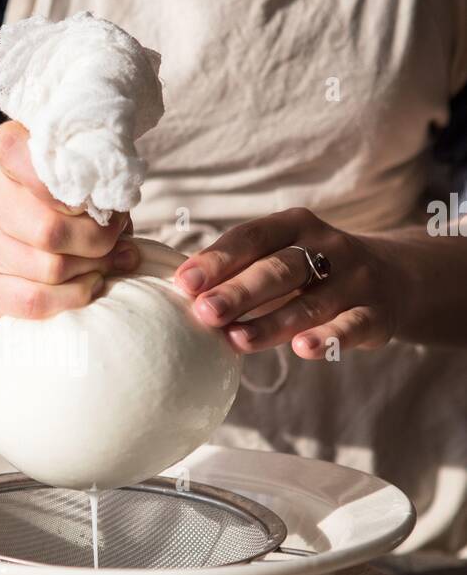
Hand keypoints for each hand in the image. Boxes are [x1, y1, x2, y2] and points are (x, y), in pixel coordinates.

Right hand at [0, 120, 137, 322]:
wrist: (8, 246)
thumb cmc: (59, 207)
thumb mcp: (81, 186)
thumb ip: (103, 203)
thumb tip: (126, 249)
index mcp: (9, 151)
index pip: (24, 153)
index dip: (68, 184)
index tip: (95, 200)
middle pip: (49, 229)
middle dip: (96, 241)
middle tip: (113, 241)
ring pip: (50, 267)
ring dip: (91, 269)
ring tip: (104, 263)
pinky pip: (36, 299)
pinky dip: (74, 296)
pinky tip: (89, 285)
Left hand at [173, 208, 403, 357]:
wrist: (394, 278)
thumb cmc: (312, 272)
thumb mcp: (281, 256)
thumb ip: (238, 270)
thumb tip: (179, 292)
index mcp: (295, 225)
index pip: (251, 238)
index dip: (217, 260)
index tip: (183, 283)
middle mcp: (327, 247)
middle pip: (278, 269)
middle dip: (238, 290)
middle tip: (204, 312)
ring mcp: (355, 280)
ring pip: (310, 302)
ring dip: (271, 322)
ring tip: (236, 340)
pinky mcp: (376, 313)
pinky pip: (352, 325)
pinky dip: (329, 338)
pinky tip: (303, 349)